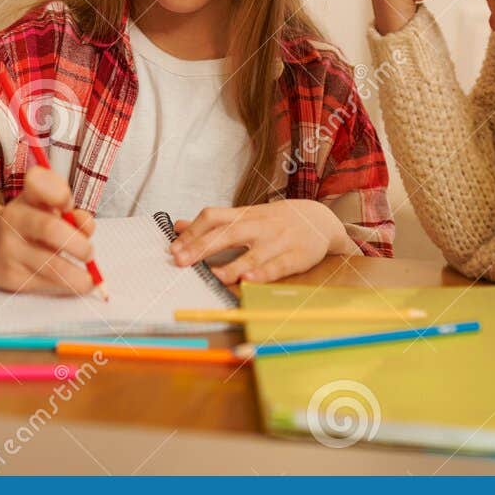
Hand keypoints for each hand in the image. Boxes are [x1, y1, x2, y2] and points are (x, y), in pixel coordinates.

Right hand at [0, 166, 97, 295]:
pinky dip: (65, 286)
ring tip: (88, 280)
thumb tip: (86, 226)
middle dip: (78, 245)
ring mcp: (9, 249)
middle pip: (50, 229)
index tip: (70, 207)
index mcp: (26, 197)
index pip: (40, 185)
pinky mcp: (9, 276)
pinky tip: (70, 284)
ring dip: (77, 277)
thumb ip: (69, 209)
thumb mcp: (44, 203)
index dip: (61, 195)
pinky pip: (45, 284)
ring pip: (51, 266)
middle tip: (89, 254)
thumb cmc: (27, 221)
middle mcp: (13, 219)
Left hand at [169, 200, 355, 285]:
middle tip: (181, 261)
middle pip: (229, 233)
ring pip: (253, 252)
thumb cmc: (276, 220)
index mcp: (245, 215)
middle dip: (203, 246)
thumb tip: (178, 225)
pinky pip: (278, 266)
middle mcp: (259, 226)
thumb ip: (213, 222)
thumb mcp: (245, 216)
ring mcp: (278, 241)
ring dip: (233, 264)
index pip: (214, 217)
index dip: (193, 231)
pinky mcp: (296, 257)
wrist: (320, 220)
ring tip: (214, 276)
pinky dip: (263, 273)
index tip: (174, 247)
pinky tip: (249, 279)